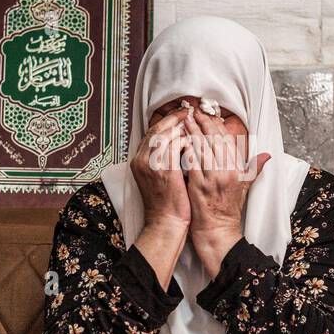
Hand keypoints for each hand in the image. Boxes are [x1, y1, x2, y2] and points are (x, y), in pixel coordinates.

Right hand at [131, 104, 191, 231]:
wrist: (166, 222)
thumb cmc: (167, 201)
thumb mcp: (159, 175)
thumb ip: (164, 157)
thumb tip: (178, 139)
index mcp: (139, 160)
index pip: (152, 132)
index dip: (167, 121)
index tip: (180, 114)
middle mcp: (142, 161)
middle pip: (157, 130)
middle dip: (174, 118)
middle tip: (189, 111)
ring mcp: (151, 166)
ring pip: (165, 135)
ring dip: (181, 127)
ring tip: (194, 121)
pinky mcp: (164, 171)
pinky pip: (175, 147)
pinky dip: (185, 140)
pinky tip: (194, 139)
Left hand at [180, 103, 269, 276]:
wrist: (218, 231)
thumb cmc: (228, 210)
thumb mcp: (245, 186)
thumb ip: (254, 168)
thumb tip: (266, 155)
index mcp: (238, 169)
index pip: (227, 140)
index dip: (216, 125)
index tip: (207, 114)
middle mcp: (228, 171)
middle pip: (214, 140)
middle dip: (203, 122)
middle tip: (192, 110)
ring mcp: (213, 178)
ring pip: (203, 147)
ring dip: (192, 131)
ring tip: (184, 119)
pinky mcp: (199, 185)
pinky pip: (192, 161)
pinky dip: (186, 148)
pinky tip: (179, 139)